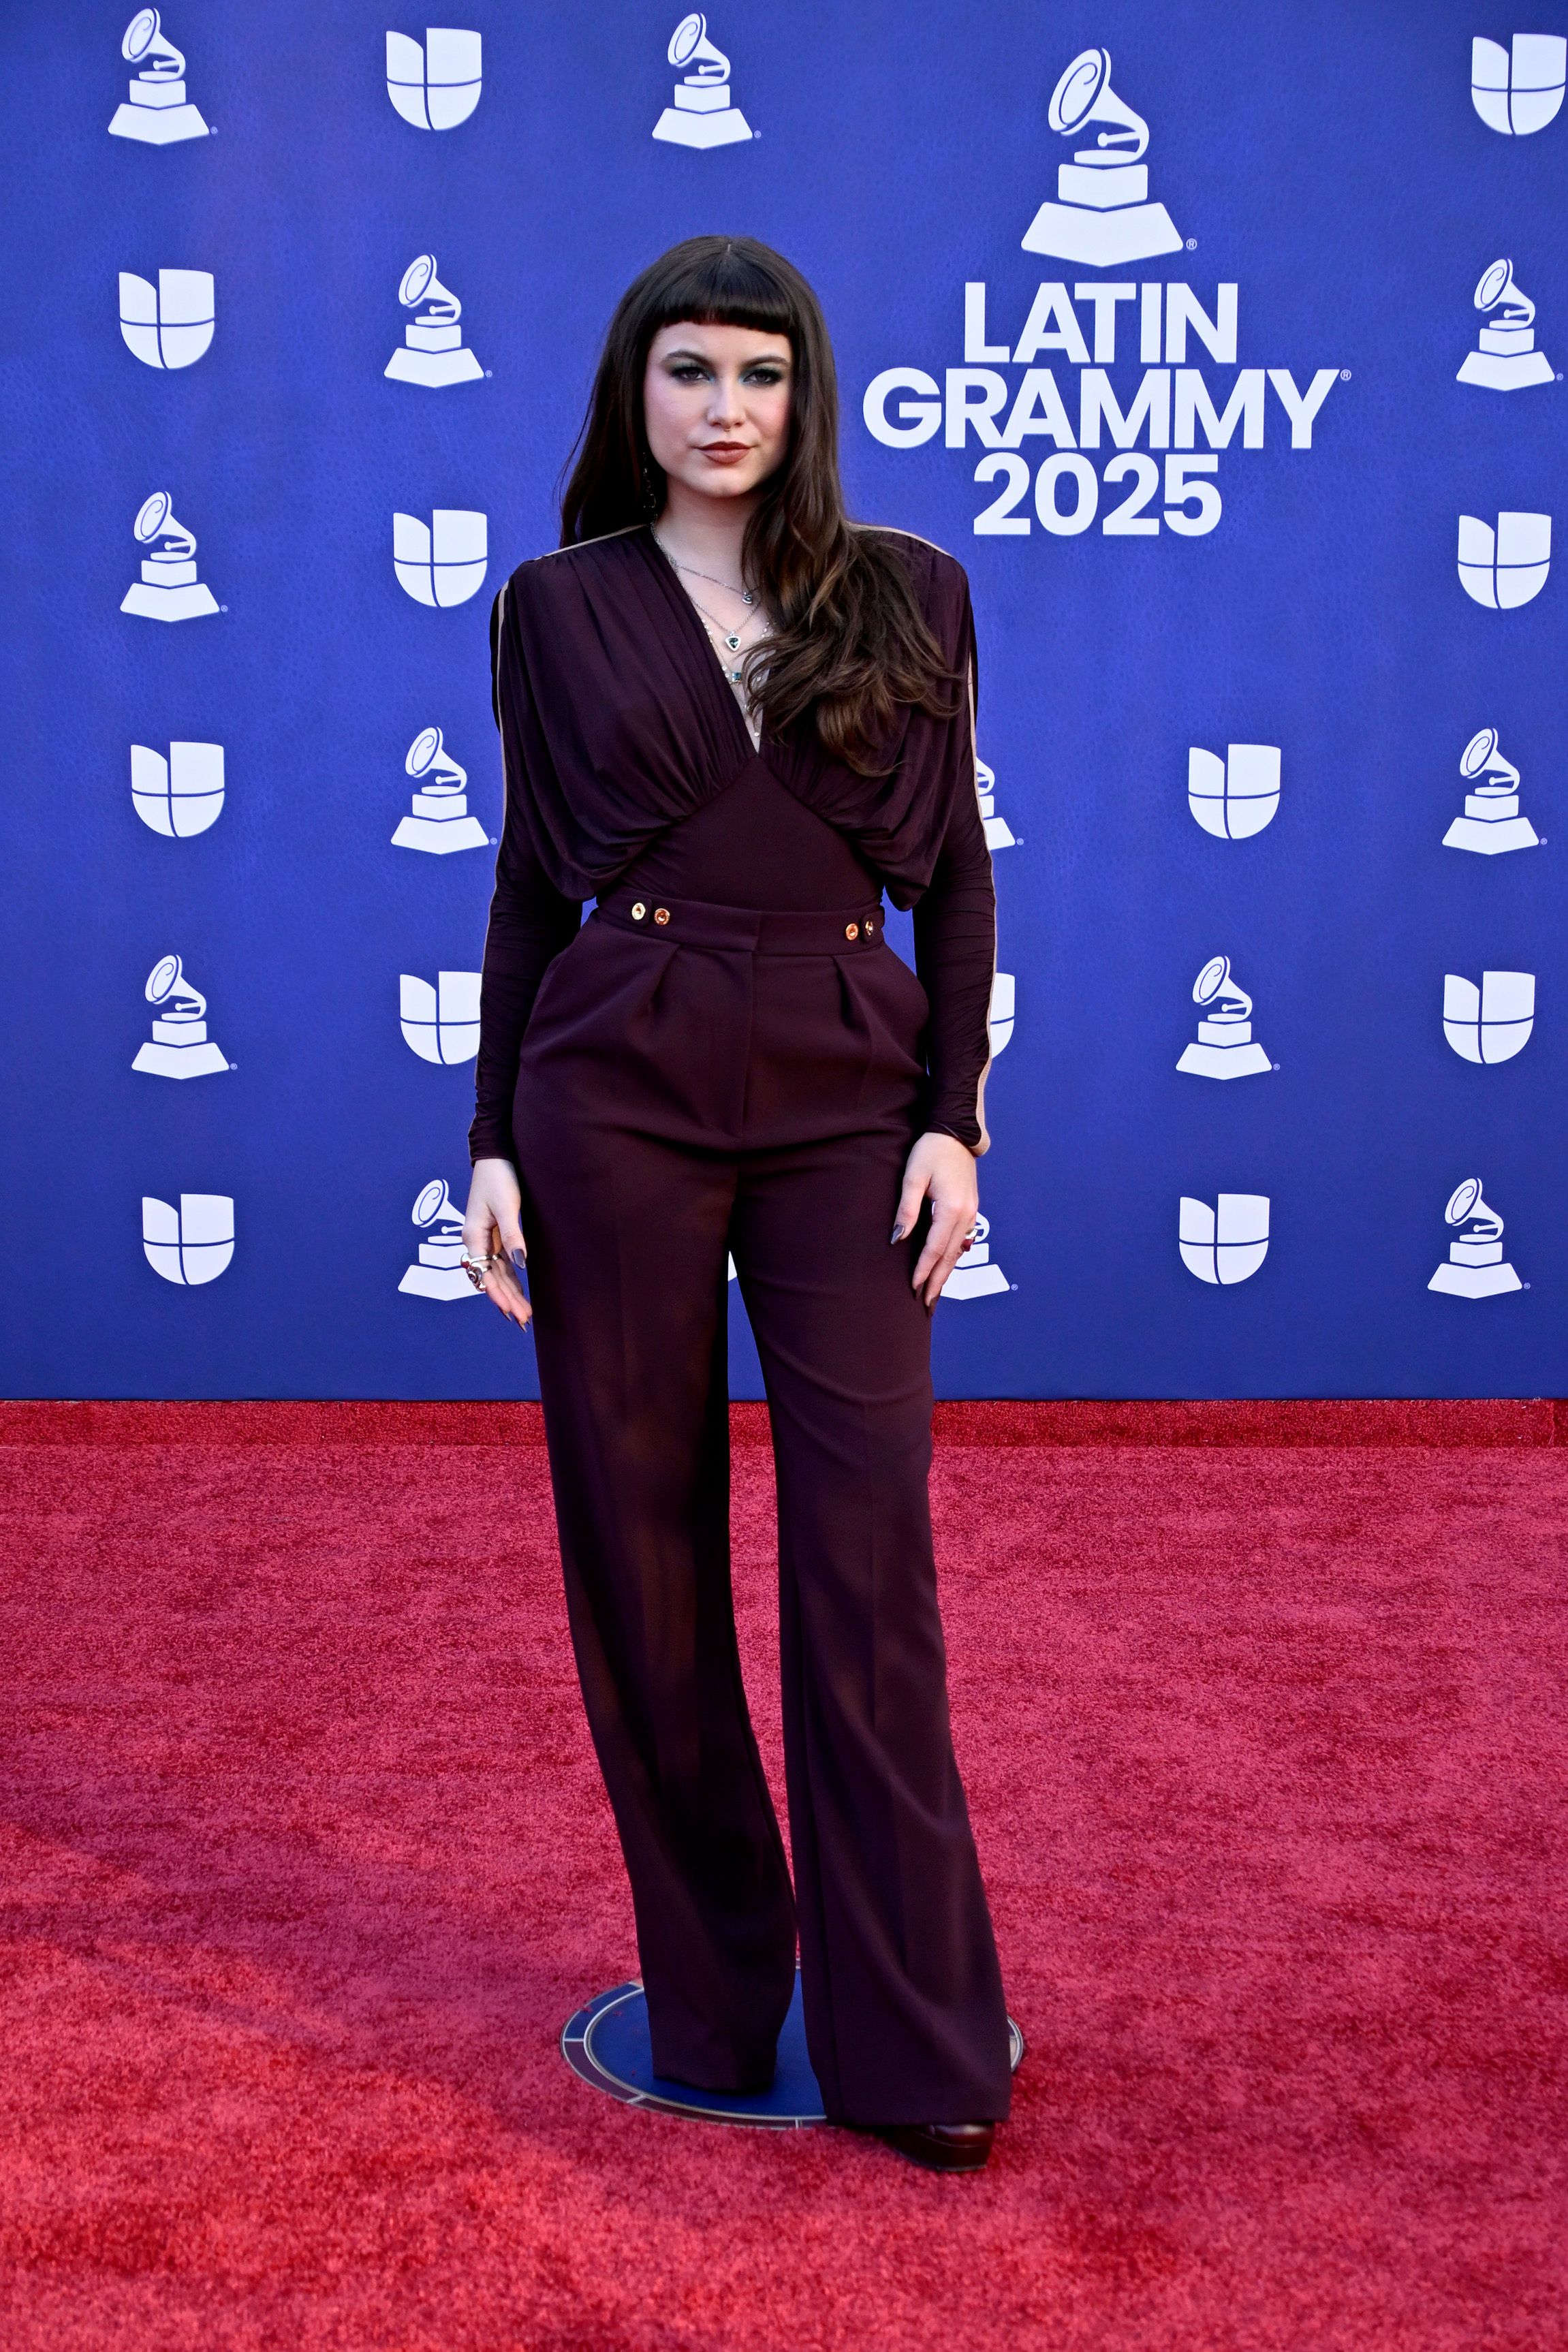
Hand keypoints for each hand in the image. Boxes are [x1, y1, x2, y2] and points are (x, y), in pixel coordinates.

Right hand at [463, 1158, 532, 1331]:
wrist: (496, 1156)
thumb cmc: (499, 1178)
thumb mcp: (507, 1206)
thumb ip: (513, 1236)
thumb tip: (521, 1264)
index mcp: (474, 1236)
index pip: (485, 1274)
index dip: (499, 1295)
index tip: (512, 1312)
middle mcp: (477, 1242)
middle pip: (491, 1278)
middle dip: (507, 1300)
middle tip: (523, 1321)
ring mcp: (486, 1240)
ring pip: (497, 1274)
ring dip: (509, 1294)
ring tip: (523, 1315)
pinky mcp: (496, 1235)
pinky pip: (501, 1264)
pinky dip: (510, 1280)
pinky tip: (519, 1294)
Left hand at [892, 1131, 979, 1310]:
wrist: (956, 1133)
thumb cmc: (931, 1151)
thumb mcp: (913, 1177)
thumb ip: (906, 1210)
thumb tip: (898, 1239)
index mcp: (952, 1209)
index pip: (935, 1248)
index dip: (924, 1270)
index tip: (913, 1287)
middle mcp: (966, 1215)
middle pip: (950, 1256)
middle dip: (937, 1280)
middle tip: (926, 1303)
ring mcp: (972, 1213)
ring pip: (957, 1251)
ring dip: (945, 1272)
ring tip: (934, 1292)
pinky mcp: (971, 1209)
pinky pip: (961, 1240)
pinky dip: (951, 1257)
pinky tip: (944, 1267)